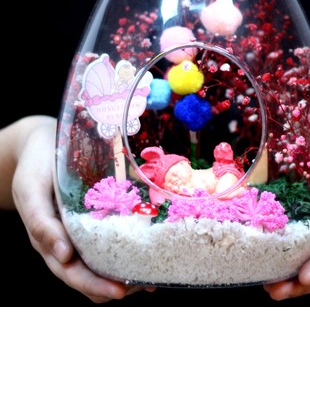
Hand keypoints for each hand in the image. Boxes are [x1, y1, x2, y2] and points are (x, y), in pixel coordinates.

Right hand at [1, 116, 154, 302]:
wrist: (43, 142)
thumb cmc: (35, 167)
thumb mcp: (31, 191)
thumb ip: (40, 223)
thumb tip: (64, 256)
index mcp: (50, 241)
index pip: (73, 274)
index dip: (96, 286)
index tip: (120, 290)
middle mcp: (69, 242)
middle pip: (94, 276)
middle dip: (118, 285)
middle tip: (146, 283)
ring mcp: (85, 231)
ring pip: (107, 261)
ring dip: (128, 271)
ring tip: (153, 272)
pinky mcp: (98, 217)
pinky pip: (115, 237)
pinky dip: (132, 248)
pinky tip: (152, 248)